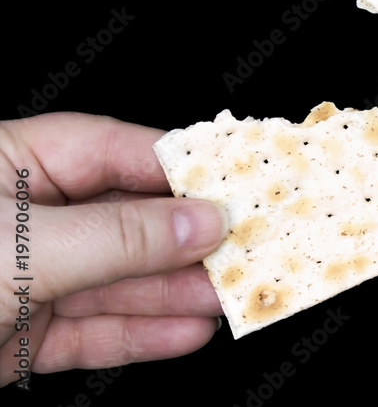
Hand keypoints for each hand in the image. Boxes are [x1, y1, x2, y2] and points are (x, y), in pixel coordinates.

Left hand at [0, 113, 226, 387]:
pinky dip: (142, 334)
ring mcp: (25, 278)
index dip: (177, 169)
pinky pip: (95, 331)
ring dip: (176, 293)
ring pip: (118, 280)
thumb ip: (117, 237)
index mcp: (9, 164)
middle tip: (246, 248)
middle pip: (125, 220)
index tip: (235, 187)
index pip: (111, 152)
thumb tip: (201, 221)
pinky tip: (187, 332)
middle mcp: (24, 217)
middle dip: (186, 242)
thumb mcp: (21, 251)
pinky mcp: (24, 335)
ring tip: (231, 296)